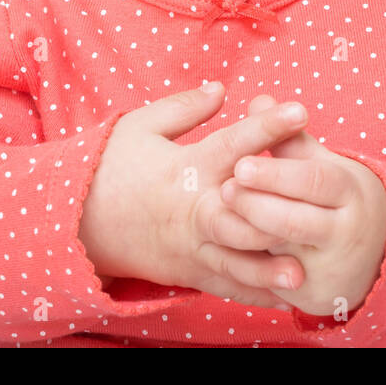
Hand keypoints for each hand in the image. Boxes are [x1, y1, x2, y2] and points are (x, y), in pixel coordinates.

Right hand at [79, 82, 312, 310]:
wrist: (74, 222)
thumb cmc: (111, 167)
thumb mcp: (139, 127)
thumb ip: (184, 109)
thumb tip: (221, 87)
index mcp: (184, 167)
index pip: (231, 144)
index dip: (266, 128)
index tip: (301, 113)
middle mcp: (190, 209)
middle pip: (235, 213)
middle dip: (272, 210)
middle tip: (311, 207)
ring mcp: (188, 246)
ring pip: (231, 259)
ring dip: (265, 268)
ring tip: (301, 271)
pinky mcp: (187, 272)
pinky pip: (222, 285)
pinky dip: (252, 293)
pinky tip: (286, 297)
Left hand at [218, 95, 385, 320]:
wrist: (380, 250)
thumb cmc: (338, 195)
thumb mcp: (323, 163)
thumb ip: (288, 137)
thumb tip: (259, 100)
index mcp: (350, 191)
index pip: (314, 180)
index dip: (277, 173)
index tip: (242, 164)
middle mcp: (346, 232)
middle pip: (297, 220)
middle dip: (258, 205)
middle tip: (225, 190)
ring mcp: (330, 268)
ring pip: (284, 254)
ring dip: (250, 237)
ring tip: (221, 217)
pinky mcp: (314, 297)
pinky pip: (277, 282)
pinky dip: (252, 267)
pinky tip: (227, 251)